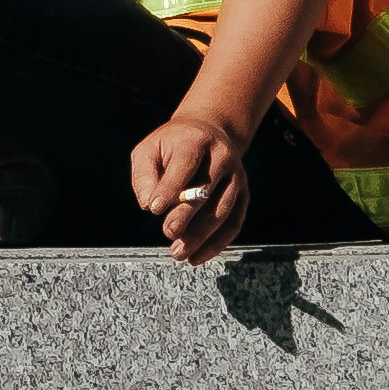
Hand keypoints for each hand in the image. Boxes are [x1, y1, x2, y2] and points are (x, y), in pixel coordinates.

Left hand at [130, 98, 251, 263]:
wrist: (210, 132)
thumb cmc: (173, 146)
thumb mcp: (150, 149)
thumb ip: (144, 175)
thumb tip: (148, 205)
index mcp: (195, 139)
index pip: (185, 164)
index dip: (170, 188)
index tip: (154, 208)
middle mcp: (221, 156)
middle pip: (206, 190)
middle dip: (186, 215)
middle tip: (168, 233)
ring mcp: (236, 177)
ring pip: (222, 211)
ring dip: (200, 237)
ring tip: (179, 252)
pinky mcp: (244, 195)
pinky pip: (233, 224)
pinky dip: (216, 245)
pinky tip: (197, 257)